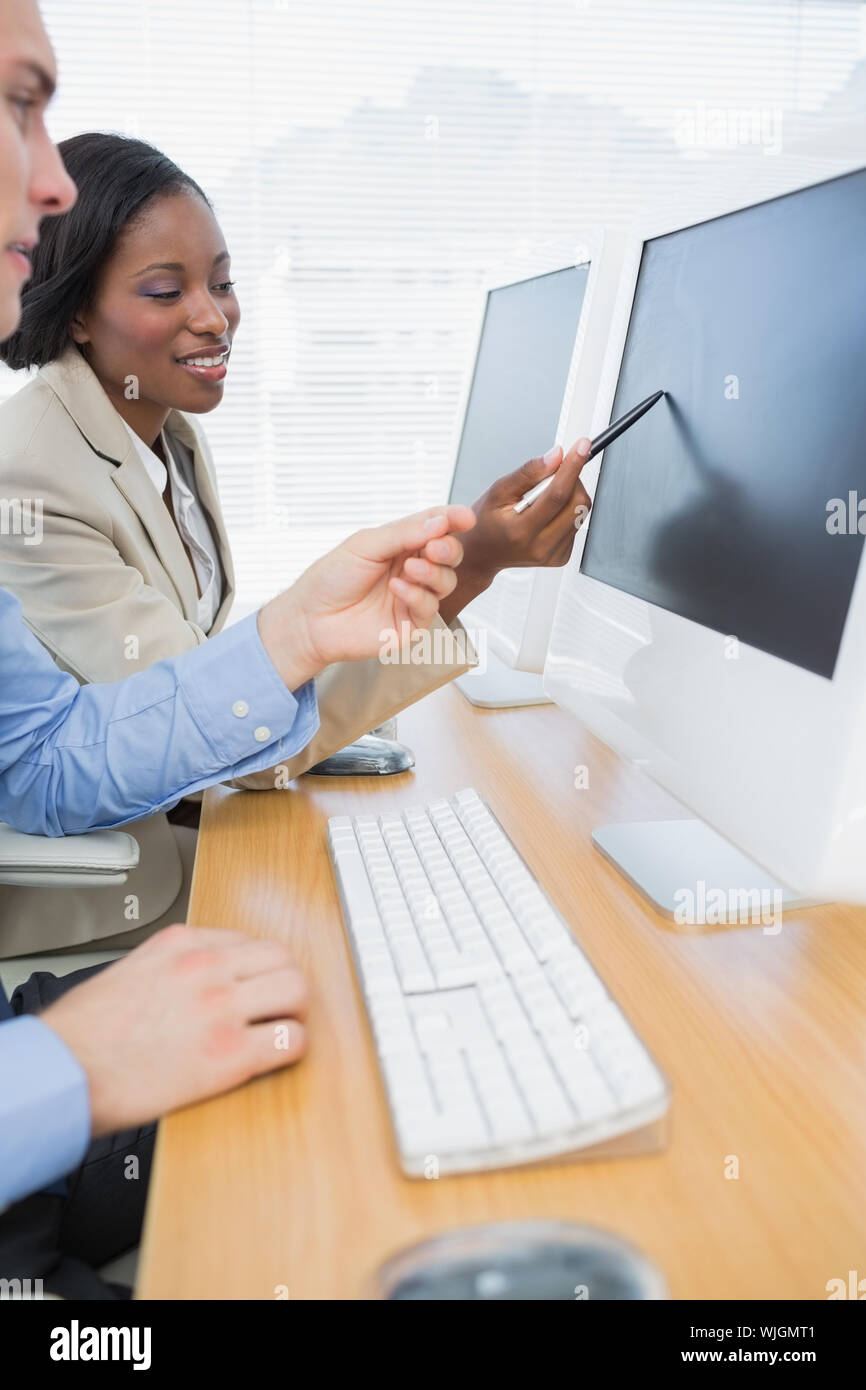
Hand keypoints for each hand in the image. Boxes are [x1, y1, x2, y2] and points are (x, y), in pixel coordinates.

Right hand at [40, 924, 308, 1135]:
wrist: (65, 1071)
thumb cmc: (83, 1032)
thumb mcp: (129, 971)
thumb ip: (170, 968)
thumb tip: (193, 982)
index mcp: (180, 943)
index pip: (245, 941)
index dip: (254, 968)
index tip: (253, 985)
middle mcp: (207, 967)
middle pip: (281, 957)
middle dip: (283, 982)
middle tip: (278, 1005)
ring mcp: (222, 1007)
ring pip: (296, 990)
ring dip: (294, 1011)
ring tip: (281, 1028)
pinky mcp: (231, 1053)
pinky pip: (290, 1041)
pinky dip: (291, 1048)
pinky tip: (274, 1058)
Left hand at [258, 504, 475, 687]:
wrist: (311, 619)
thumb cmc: (331, 579)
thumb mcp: (366, 544)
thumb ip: (404, 533)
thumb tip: (439, 521)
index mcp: (401, 544)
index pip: (435, 527)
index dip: (452, 520)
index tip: (466, 517)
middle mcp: (411, 569)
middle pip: (449, 555)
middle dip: (448, 548)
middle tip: (435, 547)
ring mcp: (413, 597)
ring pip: (446, 581)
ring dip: (433, 572)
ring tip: (410, 568)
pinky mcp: (412, 624)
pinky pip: (430, 607)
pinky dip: (417, 596)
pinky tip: (397, 589)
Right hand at [438, 438, 591, 624]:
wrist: (482, 554)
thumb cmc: (485, 522)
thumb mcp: (498, 491)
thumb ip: (528, 472)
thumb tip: (556, 456)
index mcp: (520, 531)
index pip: (557, 495)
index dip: (572, 467)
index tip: (582, 446)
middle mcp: (540, 547)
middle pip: (576, 503)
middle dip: (572, 479)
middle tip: (555, 473)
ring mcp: (553, 555)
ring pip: (581, 512)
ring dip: (570, 494)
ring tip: (545, 496)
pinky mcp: (561, 557)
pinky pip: (577, 524)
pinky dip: (567, 510)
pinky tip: (547, 513)